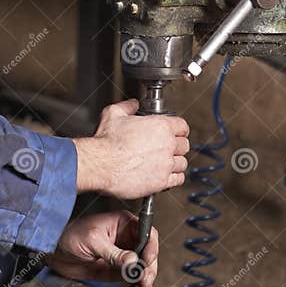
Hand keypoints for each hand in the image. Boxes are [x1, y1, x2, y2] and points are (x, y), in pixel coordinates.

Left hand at [46, 211, 158, 286]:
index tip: (148, 261)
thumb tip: (133, 261)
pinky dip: (138, 285)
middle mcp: (125, 237)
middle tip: (145, 280)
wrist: (53, 252)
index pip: (146, 233)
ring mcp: (122, 254)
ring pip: (142, 267)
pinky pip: (132, 277)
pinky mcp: (117, 269)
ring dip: (145, 279)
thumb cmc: (68, 235)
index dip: (151, 247)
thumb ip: (114, 253)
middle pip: (147, 252)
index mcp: (122, 222)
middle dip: (149, 267)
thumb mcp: (92, 241)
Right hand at [73, 99, 189, 198]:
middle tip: (169, 148)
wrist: (101, 164)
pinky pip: (178, 179)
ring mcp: (165, 164)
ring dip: (175, 163)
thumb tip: (132, 104)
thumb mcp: (113, 114)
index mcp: (160, 126)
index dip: (178, 129)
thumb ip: (127, 107)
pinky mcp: (161, 181)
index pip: (182, 126)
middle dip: (177, 146)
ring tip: (167, 163)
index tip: (175, 133)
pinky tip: (166, 176)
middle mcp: (167, 145)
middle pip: (184, 145)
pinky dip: (174, 178)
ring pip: (182, 163)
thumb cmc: (106, 142)